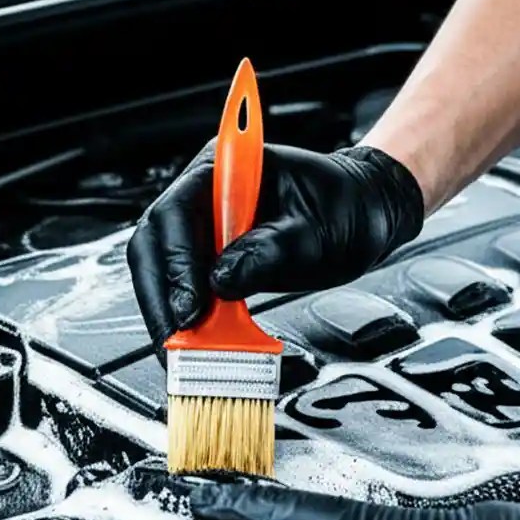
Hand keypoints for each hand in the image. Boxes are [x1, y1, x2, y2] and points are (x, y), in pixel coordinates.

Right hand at [126, 141, 425, 350]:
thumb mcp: (316, 230)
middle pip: (155, 244)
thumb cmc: (345, 207)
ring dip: (169, 311)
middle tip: (178, 340)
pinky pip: (184, 287)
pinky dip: (188, 319)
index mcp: (226, 168)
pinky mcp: (211, 256)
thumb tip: (221, 281)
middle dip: (162, 295)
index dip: (176, 263)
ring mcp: (204, 225)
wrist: (364, 213)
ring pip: (161, 269)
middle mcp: (204, 193)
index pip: (177, 213)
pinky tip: (196, 343)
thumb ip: (271, 250)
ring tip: (184, 350)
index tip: (191, 307)